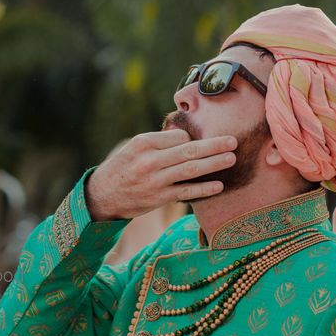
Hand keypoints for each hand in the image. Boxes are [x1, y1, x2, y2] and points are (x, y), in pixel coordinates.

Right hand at [85, 129, 236, 219]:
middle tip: (233, 141)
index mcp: (144, 143)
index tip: (207, 140)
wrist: (103, 195)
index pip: (177, 136)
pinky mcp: (159, 198)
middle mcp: (149, 161)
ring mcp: (155, 181)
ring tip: (231, 158)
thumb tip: (189, 137)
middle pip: (188, 151)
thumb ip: (160, 142)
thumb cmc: (124, 167)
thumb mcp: (135, 147)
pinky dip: (203, 189)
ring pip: (189, 170)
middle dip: (213, 146)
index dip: (194, 138)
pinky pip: (185, 192)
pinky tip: (218, 186)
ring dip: (213, 164)